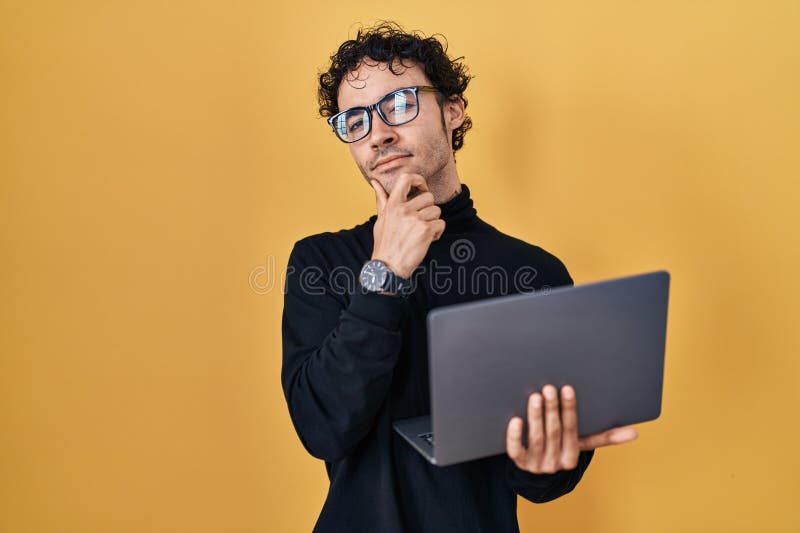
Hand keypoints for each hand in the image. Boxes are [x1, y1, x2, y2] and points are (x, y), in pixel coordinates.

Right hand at [370, 174, 444, 278]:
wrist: (387, 267)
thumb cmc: (385, 243)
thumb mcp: (381, 219)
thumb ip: (382, 199)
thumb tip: (375, 181)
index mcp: (392, 204)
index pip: (406, 178)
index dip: (419, 180)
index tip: (422, 189)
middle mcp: (403, 209)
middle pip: (429, 197)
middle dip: (429, 210)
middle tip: (420, 223)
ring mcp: (415, 219)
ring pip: (437, 211)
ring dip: (433, 222)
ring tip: (421, 233)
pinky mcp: (425, 230)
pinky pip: (441, 224)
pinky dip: (437, 233)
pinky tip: (426, 240)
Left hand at [506, 384, 638, 473]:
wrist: (535, 473)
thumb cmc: (562, 447)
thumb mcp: (582, 444)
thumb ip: (606, 437)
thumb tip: (635, 433)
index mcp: (571, 457)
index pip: (572, 431)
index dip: (569, 410)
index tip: (567, 388)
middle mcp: (555, 463)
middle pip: (554, 433)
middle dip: (552, 410)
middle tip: (548, 388)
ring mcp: (535, 464)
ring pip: (536, 439)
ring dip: (536, 417)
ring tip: (535, 396)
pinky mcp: (518, 463)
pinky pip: (515, 451)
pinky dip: (514, 436)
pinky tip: (515, 419)